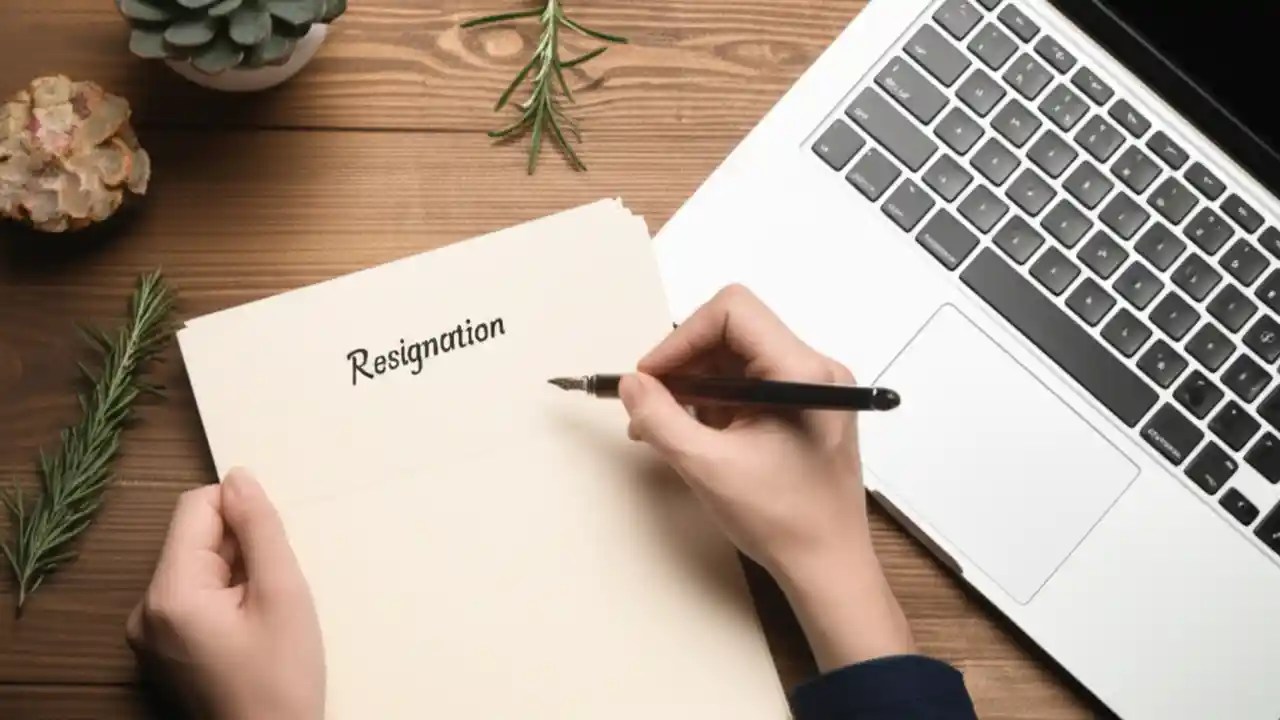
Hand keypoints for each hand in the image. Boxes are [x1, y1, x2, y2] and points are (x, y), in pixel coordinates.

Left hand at [127, 469, 324, 719]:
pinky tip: (249, 632)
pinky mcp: (161, 648)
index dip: (243, 516)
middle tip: (272, 596)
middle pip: (195, 538)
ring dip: (236, 576)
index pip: (197, 507)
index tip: (272, 554)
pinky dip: (226, 600)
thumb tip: (240, 478)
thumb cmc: (280, 684)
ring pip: (198, 566)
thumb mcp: (283, 594)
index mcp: (169, 593)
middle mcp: (145, 610)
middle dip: (241, 551)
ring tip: (262, 619)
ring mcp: (148, 633)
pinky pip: (193, 596)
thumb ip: (260, 529)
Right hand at [619, 284, 914, 669]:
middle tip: (649, 406)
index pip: (733, 312)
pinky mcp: (805, 409)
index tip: (651, 378)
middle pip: (734, 333)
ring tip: (663, 427)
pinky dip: (715, 403)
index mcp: (803, 373)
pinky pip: (750, 385)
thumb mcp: (708, 467)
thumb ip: (661, 419)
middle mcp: (815, 370)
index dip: (682, 339)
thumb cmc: (781, 520)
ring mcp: (813, 389)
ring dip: (695, 386)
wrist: (829, 567)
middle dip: (684, 365)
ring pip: (738, 359)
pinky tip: (692, 435)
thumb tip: (630, 384)